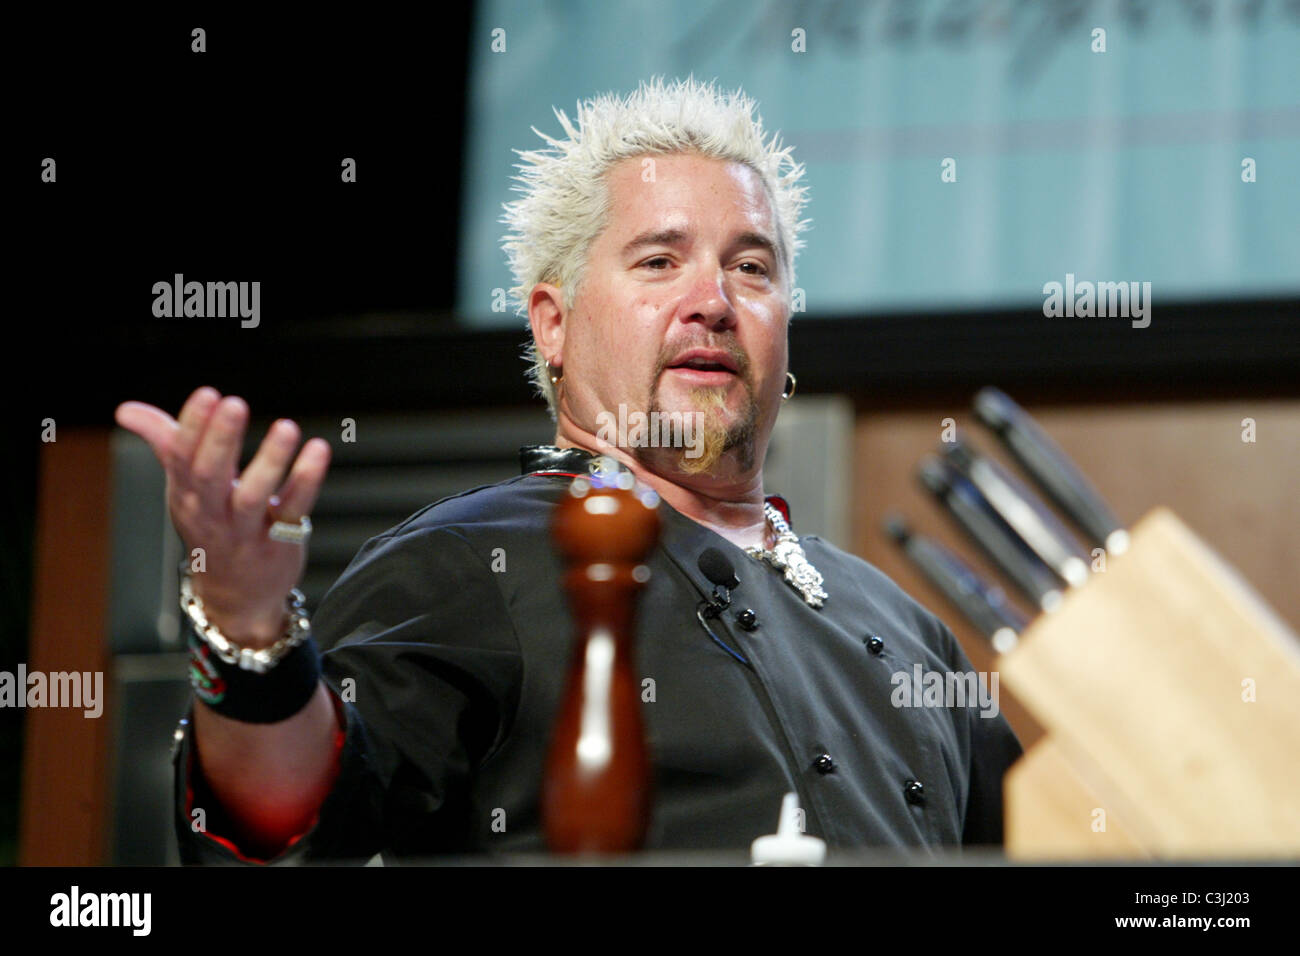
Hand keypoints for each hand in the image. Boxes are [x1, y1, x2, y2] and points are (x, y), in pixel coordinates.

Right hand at [114, 386, 331, 645]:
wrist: (235, 599)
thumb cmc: (211, 530)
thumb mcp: (184, 489)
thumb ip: (165, 443)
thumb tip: (126, 409)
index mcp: (186, 495)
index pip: (182, 458)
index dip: (193, 425)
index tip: (208, 393)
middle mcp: (211, 513)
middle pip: (210, 476)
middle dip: (221, 440)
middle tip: (235, 404)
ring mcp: (245, 531)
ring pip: (253, 497)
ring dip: (270, 461)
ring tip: (287, 427)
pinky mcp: (279, 541)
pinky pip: (293, 509)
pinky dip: (307, 480)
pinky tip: (318, 451)